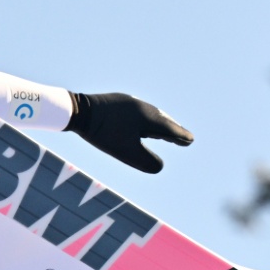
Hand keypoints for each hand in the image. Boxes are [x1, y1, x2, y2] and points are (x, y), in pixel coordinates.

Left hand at [66, 92, 193, 173]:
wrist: (79, 110)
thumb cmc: (103, 133)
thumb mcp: (126, 152)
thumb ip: (146, 161)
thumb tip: (159, 168)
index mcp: (148, 117)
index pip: (169, 130)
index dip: (180, 137)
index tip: (190, 141)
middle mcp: (142, 107)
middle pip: (162, 120)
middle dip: (173, 130)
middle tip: (184, 137)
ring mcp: (128, 102)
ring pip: (150, 114)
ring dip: (160, 123)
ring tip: (165, 130)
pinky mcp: (116, 101)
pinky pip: (137, 111)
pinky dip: (145, 118)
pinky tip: (139, 121)